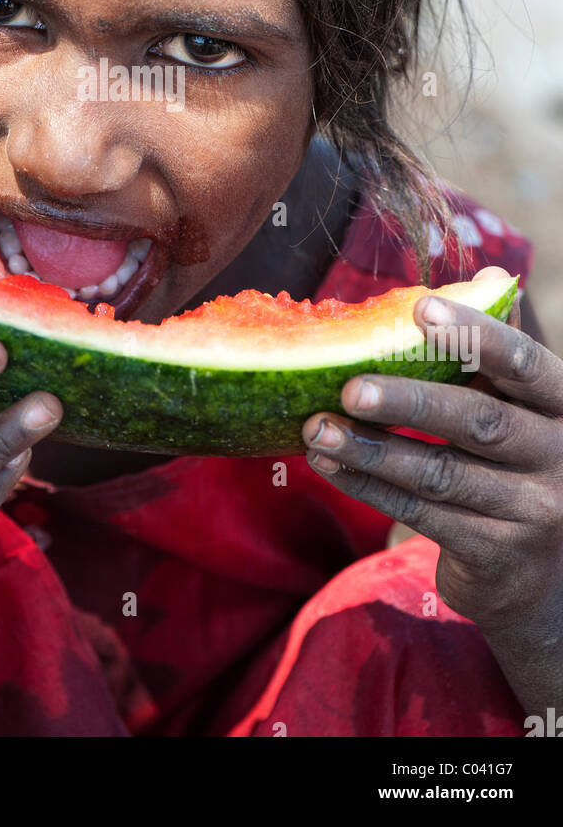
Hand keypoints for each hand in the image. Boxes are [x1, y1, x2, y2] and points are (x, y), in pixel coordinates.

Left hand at [301, 266, 562, 712]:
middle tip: (349, 387)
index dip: (474, 333)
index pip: (524, 364)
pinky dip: (369, 487)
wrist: (539, 580)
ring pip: (439, 473)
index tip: (420, 307)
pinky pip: (421, 513)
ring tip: (316, 428)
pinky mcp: (498, 554)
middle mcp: (560, 457)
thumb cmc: (516, 468)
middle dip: (408, 401)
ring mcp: (534, 511)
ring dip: (370, 449)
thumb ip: (500, 357)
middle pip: (478, 421)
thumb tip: (492, 274)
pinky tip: (329, 463)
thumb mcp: (523, 413)